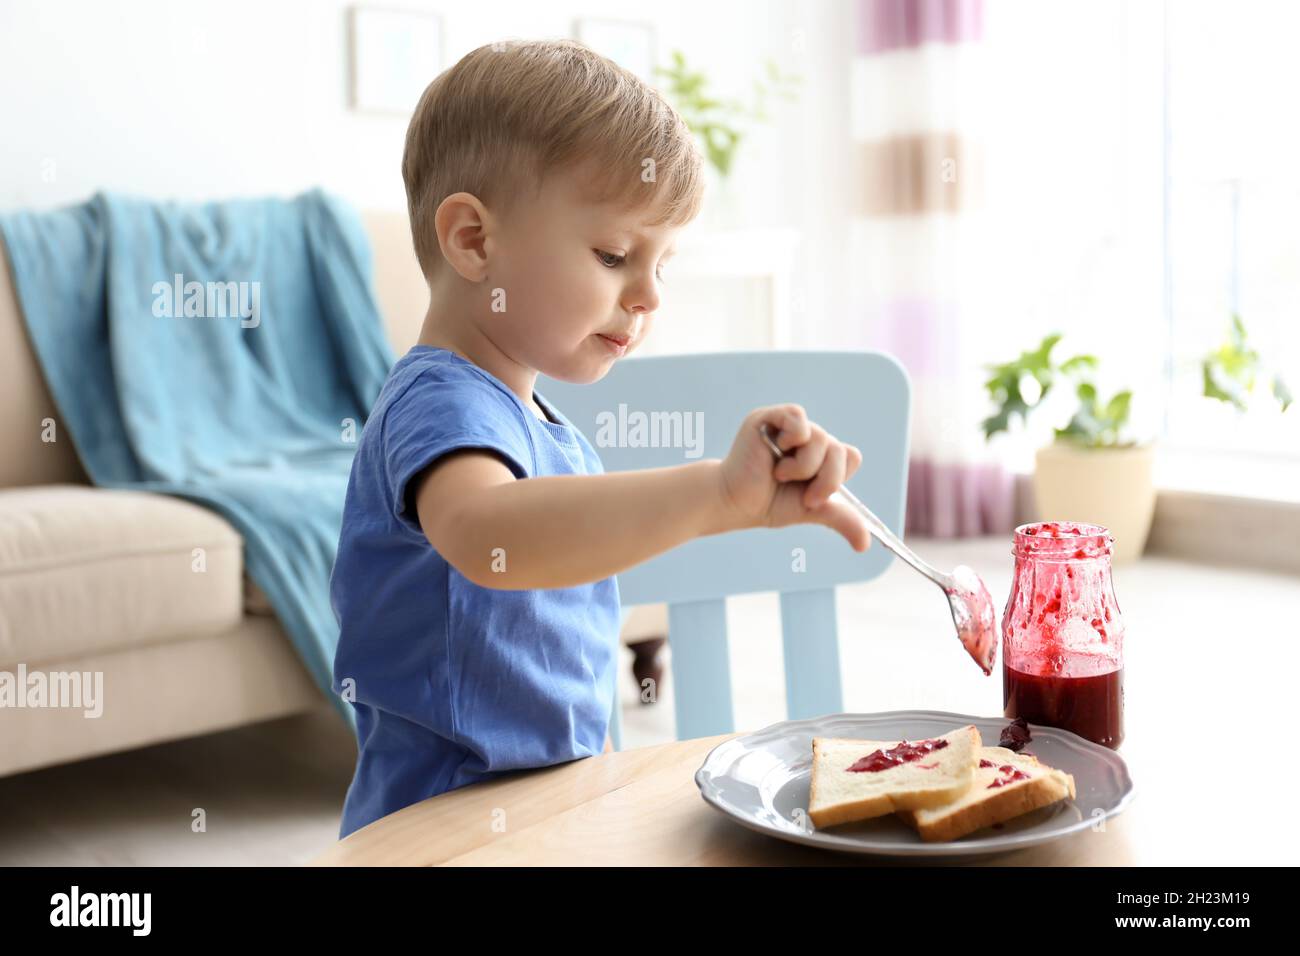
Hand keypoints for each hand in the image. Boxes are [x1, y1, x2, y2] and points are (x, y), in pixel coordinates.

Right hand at [716, 404, 871, 551]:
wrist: (736, 504)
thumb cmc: (769, 504)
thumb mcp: (812, 511)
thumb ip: (841, 519)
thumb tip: (864, 545)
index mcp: (821, 456)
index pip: (849, 456)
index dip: (836, 478)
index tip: (814, 498)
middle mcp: (809, 438)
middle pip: (838, 449)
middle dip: (825, 479)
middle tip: (801, 493)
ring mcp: (790, 426)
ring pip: (821, 437)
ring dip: (803, 466)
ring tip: (780, 473)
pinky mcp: (771, 417)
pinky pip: (798, 417)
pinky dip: (793, 438)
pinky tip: (775, 451)